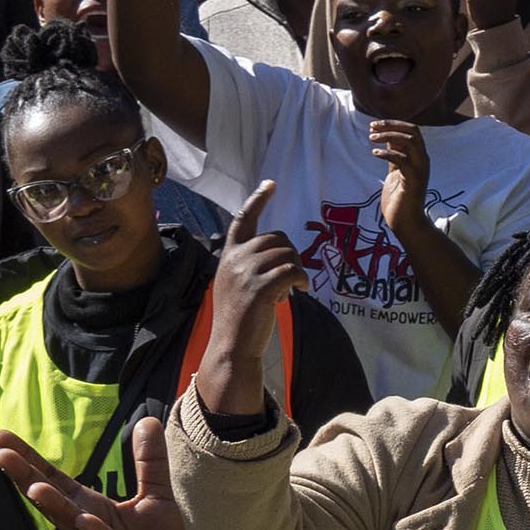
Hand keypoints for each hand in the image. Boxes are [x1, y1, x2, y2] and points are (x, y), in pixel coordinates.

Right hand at [0, 420, 192, 529]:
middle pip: (49, 497)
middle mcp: (85, 525)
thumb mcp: (156, 497)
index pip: (53, 478)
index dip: (28, 458)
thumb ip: (149, 462)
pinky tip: (84, 519)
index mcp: (90, 507)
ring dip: (54, 506)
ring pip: (71, 522)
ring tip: (34, 487)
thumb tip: (146, 420)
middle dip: (24, 476)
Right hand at [199, 182, 305, 413]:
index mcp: (228, 256)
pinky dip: (302, 280)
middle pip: (277, 238)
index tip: (271, 183)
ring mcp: (245, 272)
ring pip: (287, 253)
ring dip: (297, 269)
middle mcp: (234, 259)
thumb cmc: (241, 318)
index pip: (243, 220)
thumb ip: (251, 265)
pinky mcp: (260, 287)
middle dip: (291, 254)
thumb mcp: (238, 284)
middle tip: (290, 278)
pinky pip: (293, 270)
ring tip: (292, 288)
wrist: (231, 346)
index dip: (258, 200)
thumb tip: (281, 255)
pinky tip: (299, 292)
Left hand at [367, 120, 429, 241]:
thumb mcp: (395, 172)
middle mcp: (423, 161)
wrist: (406, 223)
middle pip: (413, 132)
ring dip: (389, 136)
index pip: (412, 131)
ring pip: (410, 142)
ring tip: (371, 138)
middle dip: (392, 125)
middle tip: (372, 127)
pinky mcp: (414, 180)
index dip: (394, 124)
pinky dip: (387, 153)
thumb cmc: (399, 199)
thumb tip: (389, 138)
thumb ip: (395, 156)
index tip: (374, 125)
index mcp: (419, 157)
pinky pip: (402, 160)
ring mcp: (420, 170)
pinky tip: (374, 153)